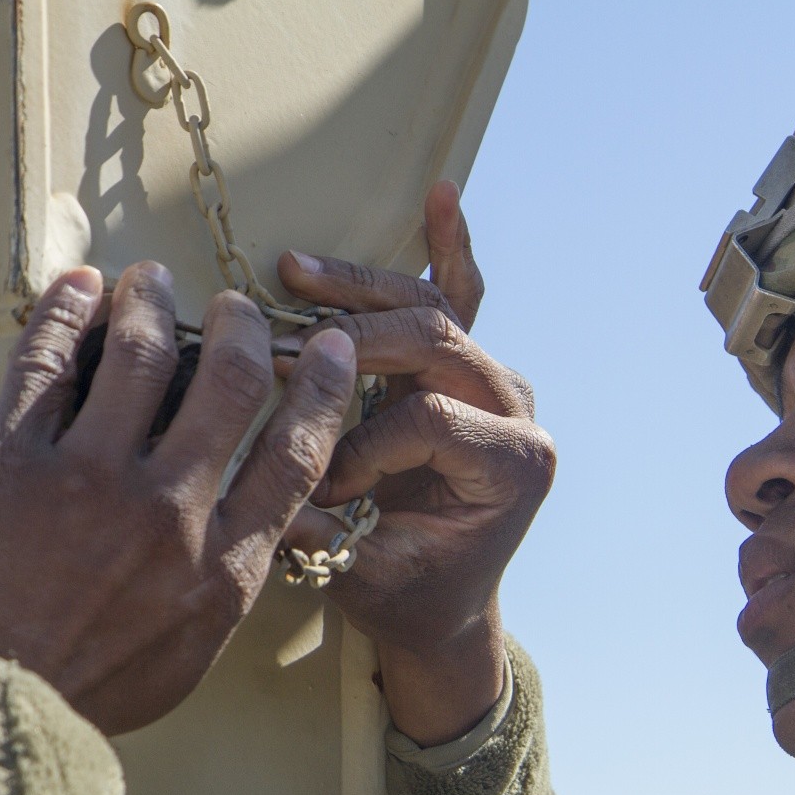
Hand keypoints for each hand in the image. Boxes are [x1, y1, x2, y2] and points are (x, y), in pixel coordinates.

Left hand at [0, 263, 356, 733]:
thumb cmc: (94, 684)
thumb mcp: (197, 642)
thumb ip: (232, 572)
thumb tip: (263, 519)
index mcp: (226, 561)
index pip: (297, 452)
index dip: (322, 388)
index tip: (333, 349)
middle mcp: (169, 510)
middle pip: (229, 384)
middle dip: (240, 327)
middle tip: (234, 306)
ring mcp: (87, 478)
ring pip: (139, 354)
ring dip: (152, 302)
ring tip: (151, 280)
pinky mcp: (8, 460)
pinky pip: (46, 364)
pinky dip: (65, 314)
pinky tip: (79, 290)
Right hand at [276, 181, 553, 743]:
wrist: (443, 600)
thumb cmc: (410, 592)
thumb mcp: (373, 580)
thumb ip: (334, 541)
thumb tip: (282, 499)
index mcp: (514, 465)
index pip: (433, 419)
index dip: (365, 442)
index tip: (320, 477)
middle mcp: (518, 411)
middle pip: (437, 343)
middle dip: (352, 340)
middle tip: (277, 345)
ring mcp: (496, 381)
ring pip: (435, 308)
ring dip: (360, 288)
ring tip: (291, 272)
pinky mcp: (467, 367)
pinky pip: (459, 293)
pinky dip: (446, 244)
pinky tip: (441, 193)